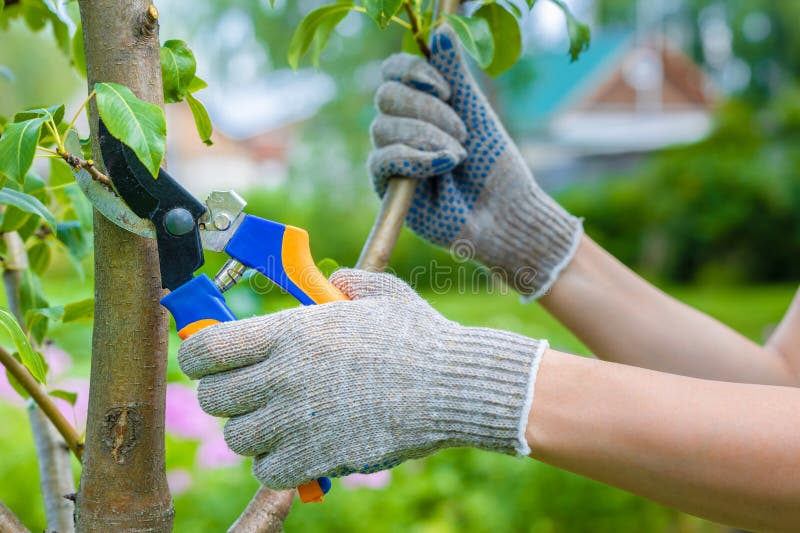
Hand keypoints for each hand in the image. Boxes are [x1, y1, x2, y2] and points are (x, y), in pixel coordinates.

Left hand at [178, 269, 545, 488]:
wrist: (451, 385)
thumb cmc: (418, 336)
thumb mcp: (381, 291)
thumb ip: (346, 281)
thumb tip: (332, 282)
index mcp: (289, 331)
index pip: (205, 349)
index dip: (195, 354)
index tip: (205, 358)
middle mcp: (282, 376)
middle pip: (212, 397)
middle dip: (223, 394)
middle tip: (246, 390)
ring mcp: (296, 420)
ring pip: (236, 437)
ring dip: (251, 430)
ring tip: (277, 420)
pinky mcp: (315, 457)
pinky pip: (267, 470)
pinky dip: (275, 463)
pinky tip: (297, 446)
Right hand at [369, 27, 582, 297]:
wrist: (504, 212)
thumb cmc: (494, 165)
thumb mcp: (476, 111)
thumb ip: (456, 74)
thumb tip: (440, 30)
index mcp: (423, 105)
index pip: (393, 72)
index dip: (412, 70)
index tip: (445, 87)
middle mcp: (403, 127)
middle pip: (386, 96)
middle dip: (427, 110)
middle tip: (463, 132)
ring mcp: (394, 156)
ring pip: (382, 127)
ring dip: (426, 136)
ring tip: (458, 155)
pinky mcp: (389, 186)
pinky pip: (381, 160)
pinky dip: (414, 158)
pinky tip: (443, 166)